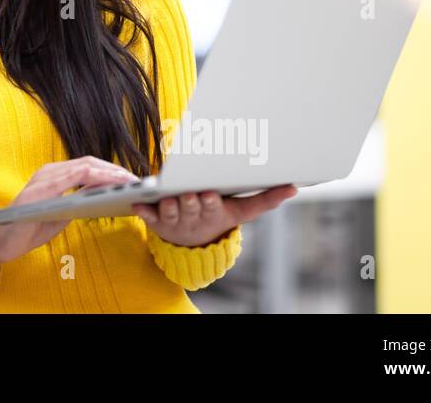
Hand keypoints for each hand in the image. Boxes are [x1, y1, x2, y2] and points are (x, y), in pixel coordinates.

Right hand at [0, 157, 139, 275]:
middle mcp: (50, 171)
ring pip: (86, 166)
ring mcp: (45, 178)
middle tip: (137, 180)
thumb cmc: (28, 228)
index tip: (130, 179)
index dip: (110, 169)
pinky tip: (113, 186)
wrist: (0, 241)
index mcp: (53, 176)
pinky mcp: (43, 188)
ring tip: (130, 182)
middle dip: (115, 170)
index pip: (87, 165)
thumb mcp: (60, 213)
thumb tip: (104, 194)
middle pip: (90, 162)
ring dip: (111, 173)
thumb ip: (78, 200)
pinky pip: (75, 177)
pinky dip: (98, 178)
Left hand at [131, 185, 298, 247]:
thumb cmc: (220, 215)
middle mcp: (194, 217)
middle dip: (189, 200)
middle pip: (190, 208)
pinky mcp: (157, 222)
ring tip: (165, 197)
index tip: (209, 194)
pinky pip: (148, 217)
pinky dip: (143, 212)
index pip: (213, 207)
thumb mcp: (242, 210)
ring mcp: (175, 221)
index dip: (210, 202)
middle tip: (187, 192)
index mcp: (214, 212)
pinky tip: (136, 205)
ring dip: (167, 206)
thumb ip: (266, 199)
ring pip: (170, 212)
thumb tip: (294, 187)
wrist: (197, 242)